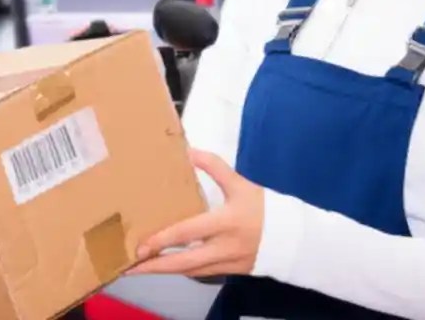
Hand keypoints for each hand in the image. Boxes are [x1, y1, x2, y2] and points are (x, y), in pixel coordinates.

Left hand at [128, 149, 263, 277]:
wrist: (296, 239)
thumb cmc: (266, 209)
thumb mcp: (241, 184)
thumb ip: (215, 168)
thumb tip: (190, 151)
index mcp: (227, 223)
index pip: (189, 233)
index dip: (164, 239)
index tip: (142, 244)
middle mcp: (224, 247)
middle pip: (184, 262)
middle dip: (155, 265)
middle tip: (129, 266)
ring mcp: (227, 263)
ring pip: (189, 271)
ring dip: (163, 270)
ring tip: (138, 268)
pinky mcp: (229, 272)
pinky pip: (200, 273)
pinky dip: (180, 270)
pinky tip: (164, 266)